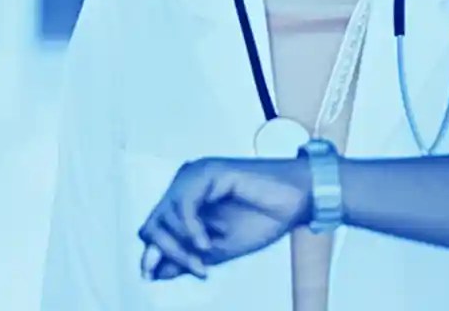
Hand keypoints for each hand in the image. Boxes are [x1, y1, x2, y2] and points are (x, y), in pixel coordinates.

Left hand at [138, 157, 310, 280]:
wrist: (296, 202)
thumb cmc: (262, 219)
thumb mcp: (218, 249)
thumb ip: (186, 258)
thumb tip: (153, 271)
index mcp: (184, 201)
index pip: (154, 229)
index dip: (153, 254)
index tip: (154, 277)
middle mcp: (184, 186)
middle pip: (152, 223)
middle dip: (167, 252)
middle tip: (196, 269)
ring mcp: (193, 176)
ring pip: (164, 216)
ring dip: (181, 246)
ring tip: (204, 261)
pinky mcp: (206, 171)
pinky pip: (183, 205)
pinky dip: (192, 229)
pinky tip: (208, 243)